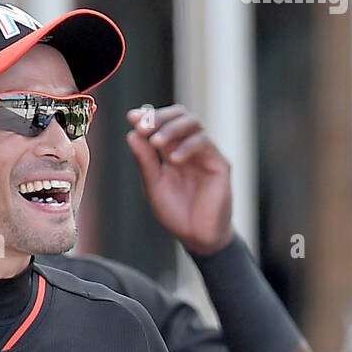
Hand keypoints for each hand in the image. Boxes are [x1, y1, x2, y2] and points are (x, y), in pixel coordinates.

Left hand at [125, 105, 233, 254]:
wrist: (197, 236)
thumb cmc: (177, 212)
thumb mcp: (154, 185)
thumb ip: (145, 161)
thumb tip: (132, 134)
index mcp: (172, 150)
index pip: (163, 123)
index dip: (148, 116)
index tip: (132, 117)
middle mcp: (189, 147)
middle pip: (179, 115)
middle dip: (160, 117)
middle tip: (143, 125)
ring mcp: (206, 153)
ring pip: (193, 124)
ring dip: (172, 128)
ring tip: (156, 141)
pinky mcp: (219, 163)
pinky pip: (204, 144)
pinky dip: (187, 147)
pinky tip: (174, 159)